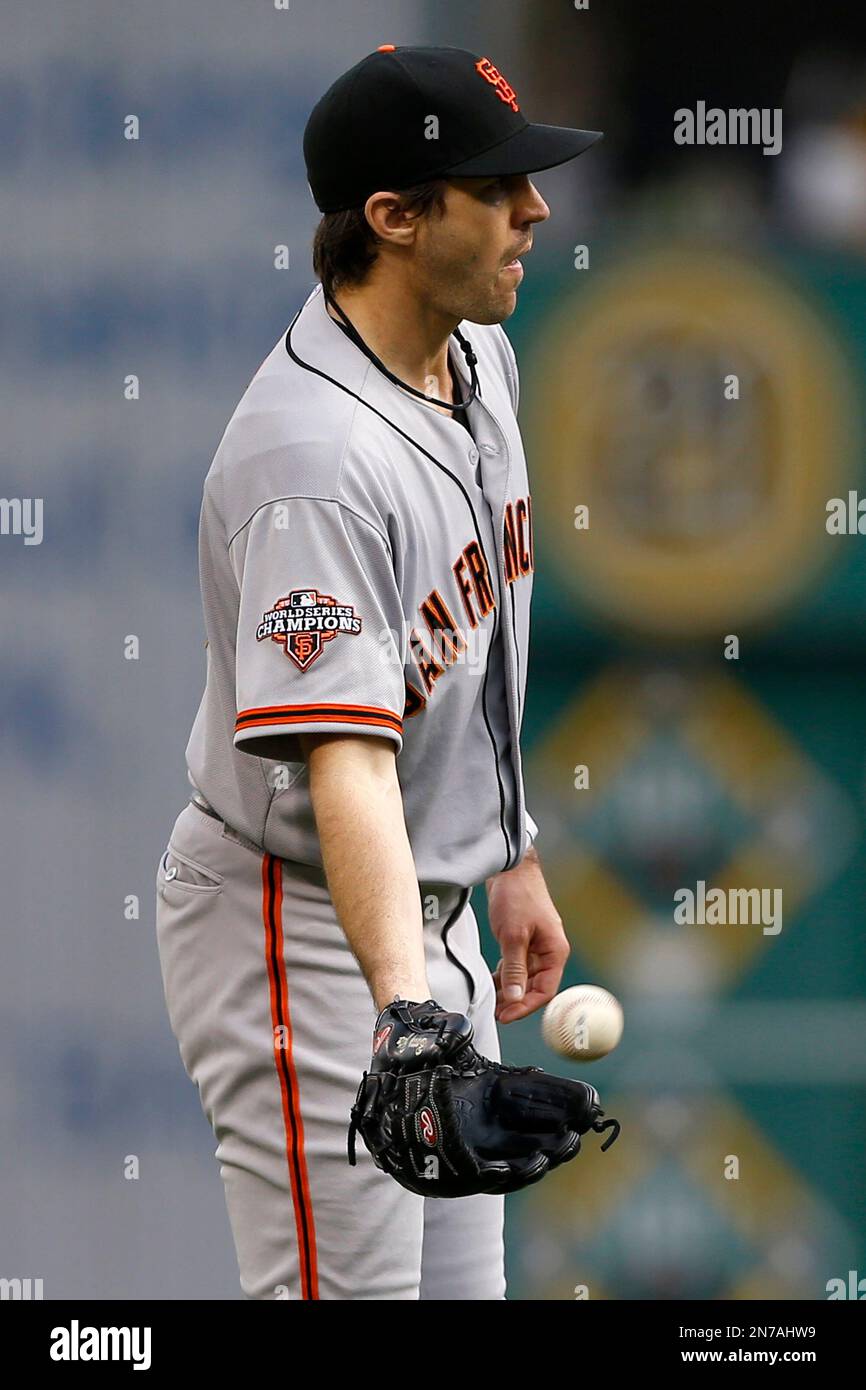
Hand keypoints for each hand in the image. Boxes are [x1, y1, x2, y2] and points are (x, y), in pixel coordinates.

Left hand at [486, 847, 569, 1024]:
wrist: (510, 869)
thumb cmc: (518, 897)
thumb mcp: (513, 936)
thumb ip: (514, 969)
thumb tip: (515, 998)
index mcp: (555, 951)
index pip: (545, 990)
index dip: (525, 1006)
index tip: (506, 1015)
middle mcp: (549, 951)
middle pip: (535, 986)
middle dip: (516, 1001)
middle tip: (496, 1013)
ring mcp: (537, 945)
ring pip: (525, 977)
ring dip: (510, 990)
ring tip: (493, 1003)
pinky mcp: (524, 940)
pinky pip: (517, 966)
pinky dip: (506, 976)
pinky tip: (494, 984)